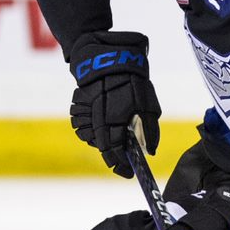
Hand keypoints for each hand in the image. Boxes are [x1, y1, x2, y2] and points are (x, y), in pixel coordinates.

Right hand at [68, 31, 160, 177]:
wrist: (110, 57)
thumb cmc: (134, 81)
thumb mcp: (148, 105)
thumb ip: (150, 130)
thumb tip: (150, 151)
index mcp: (116, 117)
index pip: (115, 149)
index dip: (120, 163)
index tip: (127, 172)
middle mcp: (98, 116)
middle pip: (101, 147)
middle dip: (112, 158)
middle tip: (121, 163)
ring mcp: (86, 110)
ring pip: (88, 136)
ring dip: (100, 142)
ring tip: (112, 140)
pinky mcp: (78, 103)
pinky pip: (81, 123)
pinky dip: (90, 128)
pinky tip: (101, 124)